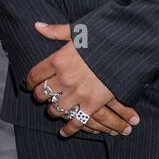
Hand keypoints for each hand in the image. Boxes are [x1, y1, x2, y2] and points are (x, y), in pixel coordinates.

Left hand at [26, 22, 140, 138]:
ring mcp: (77, 92)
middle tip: (43, 96)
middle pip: (42, 94)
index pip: (35, 75)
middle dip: (41, 96)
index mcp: (59, 59)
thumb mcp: (78, 30)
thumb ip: (56, 31)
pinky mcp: (92, 104)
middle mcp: (64, 78)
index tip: (31, 84)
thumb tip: (37, 26)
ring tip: (55, 110)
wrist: (128, 47)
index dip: (30, 81)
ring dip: (54, 111)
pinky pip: (75, 122)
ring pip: (55, 109)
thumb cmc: (103, 36)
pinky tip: (64, 132)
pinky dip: (68, 129)